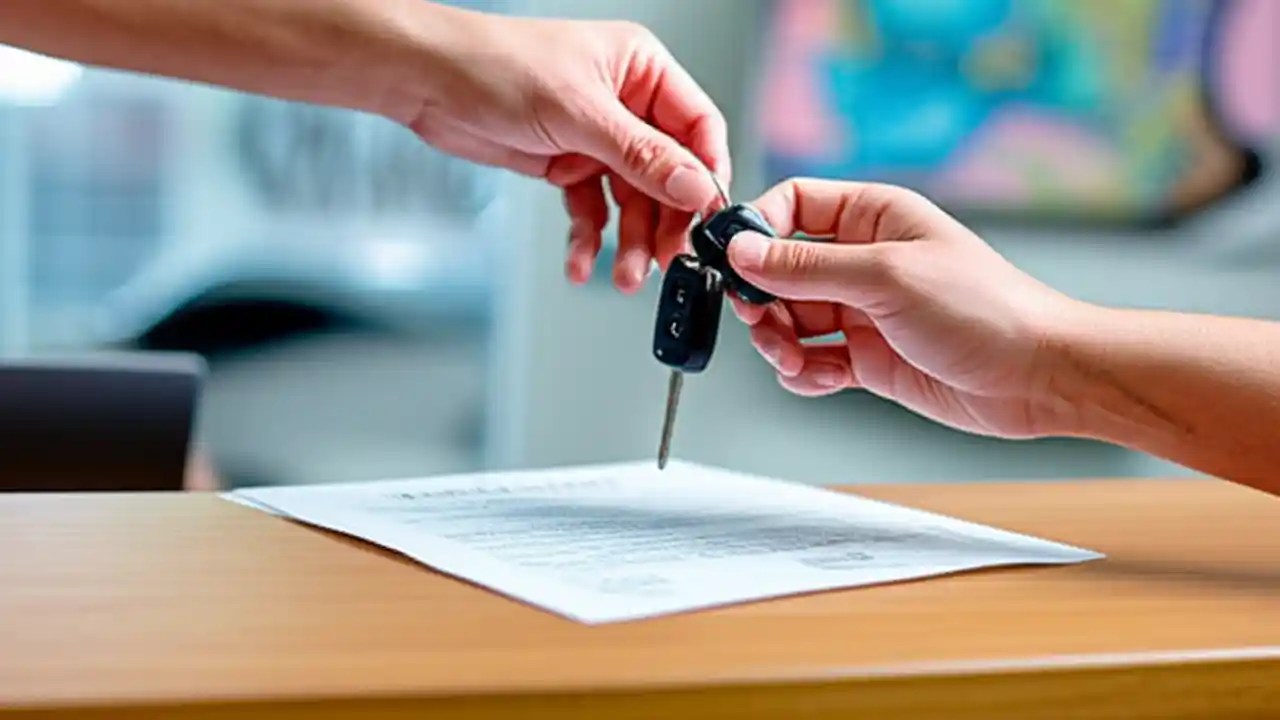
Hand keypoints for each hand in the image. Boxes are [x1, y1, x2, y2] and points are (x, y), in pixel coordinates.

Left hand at [402, 8, 728, 292]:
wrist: (428, 82)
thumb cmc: (496, 66)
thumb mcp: (581, 113)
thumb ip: (644, 157)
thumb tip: (696, 187)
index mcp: (642, 70)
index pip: (699, 127)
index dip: (705, 175)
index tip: (706, 219)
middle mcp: (626, 104)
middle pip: (667, 174)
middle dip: (663, 221)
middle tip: (665, 260)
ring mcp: (597, 137)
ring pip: (631, 200)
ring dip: (628, 240)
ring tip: (625, 275)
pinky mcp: (567, 164)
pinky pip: (592, 209)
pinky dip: (589, 237)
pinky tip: (583, 262)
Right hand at [725, 179, 1084, 438]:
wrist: (1037, 377)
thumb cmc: (987, 311)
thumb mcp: (887, 277)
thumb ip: (807, 267)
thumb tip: (744, 251)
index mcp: (872, 216)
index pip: (792, 205)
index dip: (757, 230)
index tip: (734, 262)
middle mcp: (863, 259)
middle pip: (780, 269)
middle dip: (763, 300)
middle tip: (762, 324)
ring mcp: (863, 310)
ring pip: (790, 319)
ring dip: (780, 343)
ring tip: (794, 360)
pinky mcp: (868, 357)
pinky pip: (812, 361)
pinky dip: (804, 374)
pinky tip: (820, 378)